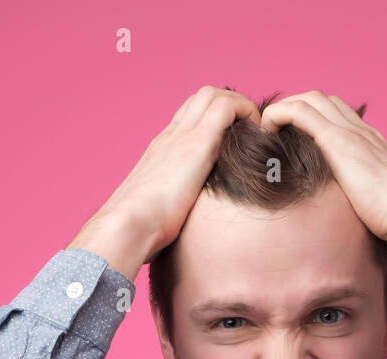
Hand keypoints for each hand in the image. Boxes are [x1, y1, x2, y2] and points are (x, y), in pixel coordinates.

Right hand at [70, 86, 260, 276]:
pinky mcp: (197, 143)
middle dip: (230, 106)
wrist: (127, 225)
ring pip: (214, 94)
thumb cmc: (138, 230)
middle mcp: (170, 137)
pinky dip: (247, 113)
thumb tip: (173, 235)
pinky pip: (227, 108)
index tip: (233, 141)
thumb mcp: (156, 215)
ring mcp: (182, 136)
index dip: (213, 121)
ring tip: (256, 132)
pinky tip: (259, 134)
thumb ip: (168, 213)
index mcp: (160, 153)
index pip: (187, 119)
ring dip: (240, 106)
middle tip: (249, 132)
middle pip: (200, 98)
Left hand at [258, 91, 386, 259]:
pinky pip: (299, 111)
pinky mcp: (337, 141)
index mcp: (374, 147)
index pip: (341, 118)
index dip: (316, 121)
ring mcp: (351, 133)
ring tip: (267, 131)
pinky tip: (265, 129)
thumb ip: (370, 209)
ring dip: (285, 108)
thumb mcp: (383, 208)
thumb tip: (366, 232)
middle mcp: (362, 132)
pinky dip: (278, 113)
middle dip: (297, 109)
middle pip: (324, 101)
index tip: (296, 140)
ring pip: (311, 98)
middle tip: (277, 133)